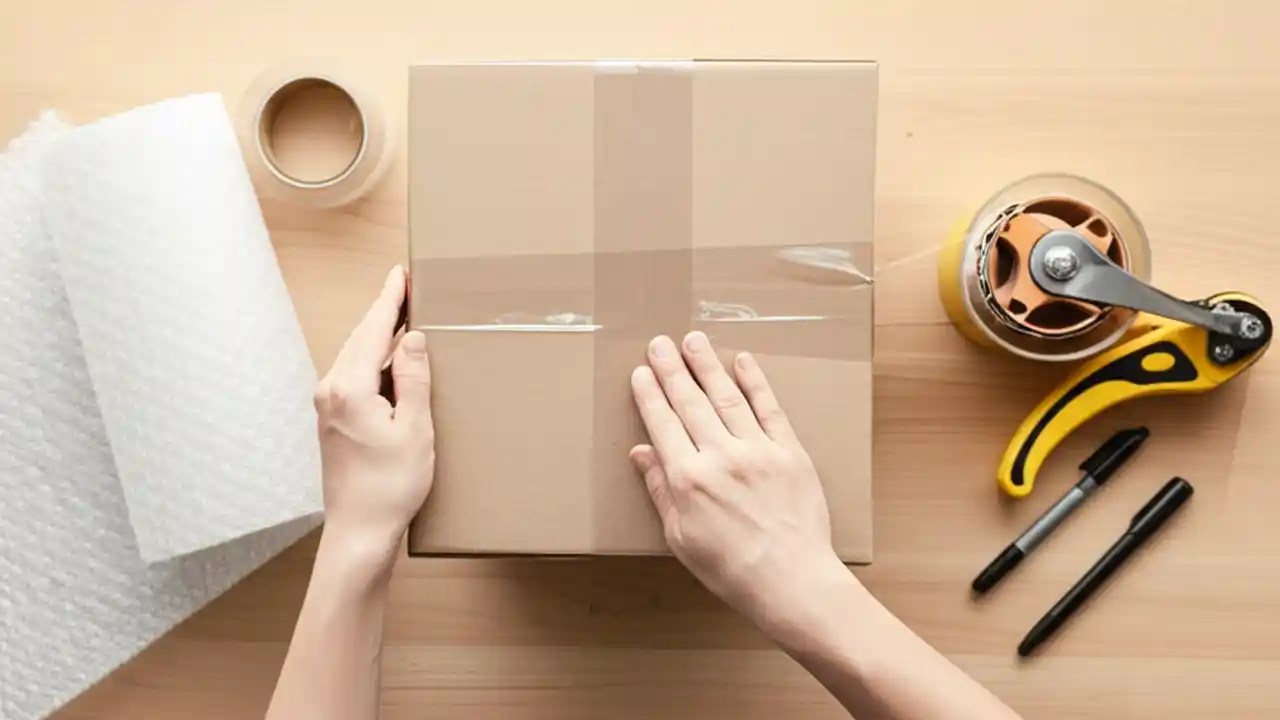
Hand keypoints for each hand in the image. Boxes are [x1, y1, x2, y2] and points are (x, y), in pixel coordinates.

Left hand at [314, 265, 434, 563]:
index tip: (400, 275)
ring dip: (380, 338)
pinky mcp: (331, 422)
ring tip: (403, 319)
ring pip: (357, 358)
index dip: (390, 300)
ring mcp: (327, 407)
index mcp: (349, 388)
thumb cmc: (389, 487)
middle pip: (361, 339)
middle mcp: (330, 391)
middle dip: (385, 313)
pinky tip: (391, 364)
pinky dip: (374, 362)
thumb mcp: (415, 429)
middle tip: (406, 288)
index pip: (374, 330)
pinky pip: (354, 377)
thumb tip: (412, 338)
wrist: (359, 532)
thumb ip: (413, 378)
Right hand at [629, 331, 846, 633]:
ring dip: (707, 366)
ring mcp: (757, 451)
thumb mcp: (681, 538)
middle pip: (691, 403)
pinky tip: (742, 362)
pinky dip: (755, 383)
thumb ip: (661, 490)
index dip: (650, 395)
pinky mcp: (789, 452)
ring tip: (693, 340)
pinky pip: (769, 409)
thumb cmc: (731, 568)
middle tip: (659, 343)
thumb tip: (642, 453)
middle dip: (672, 370)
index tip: (641, 372)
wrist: (790, 580)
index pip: (663, 424)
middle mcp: (720, 457)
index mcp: (688, 480)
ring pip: (727, 398)